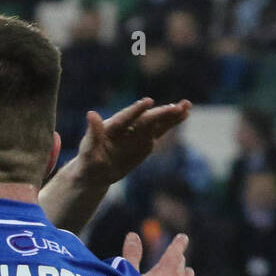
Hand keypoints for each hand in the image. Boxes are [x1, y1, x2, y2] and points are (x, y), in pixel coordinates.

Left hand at [77, 98, 191, 186]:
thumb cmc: (89, 162)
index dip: (136, 110)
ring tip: (186, 105)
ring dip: (171, 114)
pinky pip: (160, 131)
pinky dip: (172, 123)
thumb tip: (91, 113)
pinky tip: (185, 115)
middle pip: (145, 119)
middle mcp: (127, 126)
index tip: (149, 101)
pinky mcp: (146, 140)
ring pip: (156, 122)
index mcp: (111, 127)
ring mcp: (137, 133)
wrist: (97, 173)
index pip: (125, 118)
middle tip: (177, 106)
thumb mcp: (88, 152)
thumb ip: (93, 133)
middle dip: (161, 113)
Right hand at [122, 231, 204, 275]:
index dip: (178, 244)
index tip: (183, 238)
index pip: (175, 253)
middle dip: (179, 263)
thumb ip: (130, 255)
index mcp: (165, 272)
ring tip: (187, 273)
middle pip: (181, 270)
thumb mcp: (124, 275)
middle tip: (179, 258)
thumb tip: (133, 235)